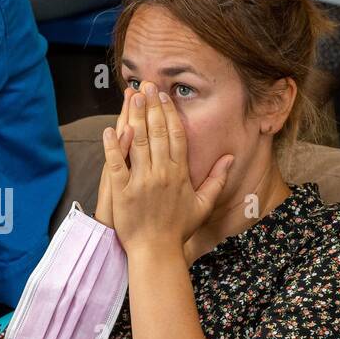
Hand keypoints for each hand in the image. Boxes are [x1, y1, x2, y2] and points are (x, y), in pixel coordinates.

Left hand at [100, 81, 233, 255]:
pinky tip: (110, 129)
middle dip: (151, 107)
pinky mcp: (122, 192)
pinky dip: (113, 147)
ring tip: (131, 97)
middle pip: (157, 133)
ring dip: (134, 117)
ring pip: (138, 143)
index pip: (176, 137)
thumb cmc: (179, 229)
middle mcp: (162, 175)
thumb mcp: (203, 205)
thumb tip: (229, 158)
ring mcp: (141, 182)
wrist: (157, 252)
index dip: (170, 114)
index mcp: (180, 175)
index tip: (164, 96)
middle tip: (146, 86)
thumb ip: (217, 180)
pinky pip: (116, 165)